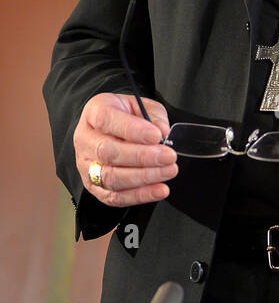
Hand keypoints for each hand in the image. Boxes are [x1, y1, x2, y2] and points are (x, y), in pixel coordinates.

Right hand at [74, 93, 177, 207]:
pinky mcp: (94, 187)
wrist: (111, 131)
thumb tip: (163, 132)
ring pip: (110, 177)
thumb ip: (153, 115)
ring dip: (144, 177)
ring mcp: (86, 165)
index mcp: (94, 113)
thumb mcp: (141, 106)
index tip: (156, 135)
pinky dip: (140, 195)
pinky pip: (114, 197)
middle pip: (107, 152)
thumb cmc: (127, 116)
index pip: (106, 120)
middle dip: (142, 157)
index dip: (132, 130)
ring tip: (169, 171)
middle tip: (168, 156)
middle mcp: (85, 140)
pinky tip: (160, 190)